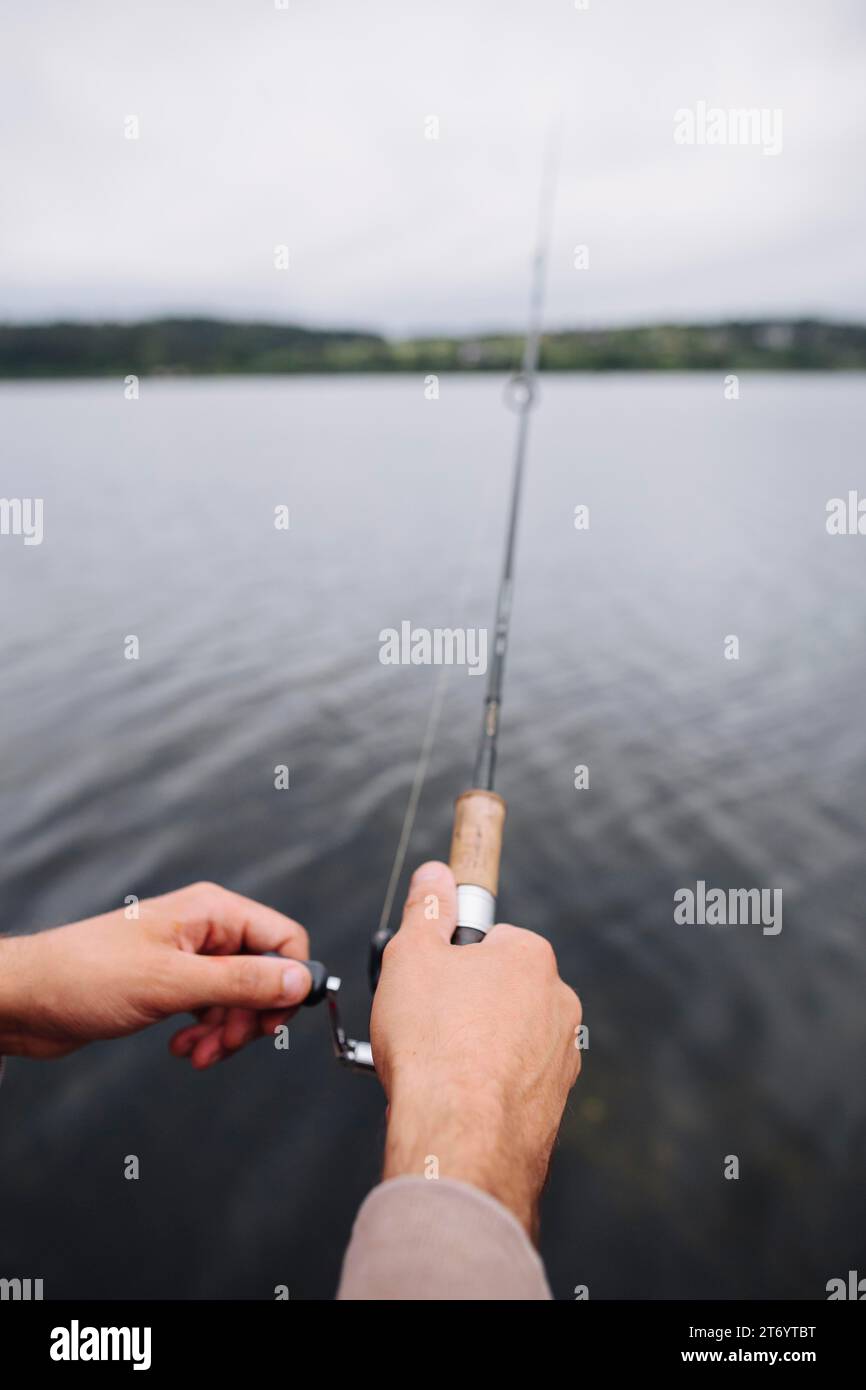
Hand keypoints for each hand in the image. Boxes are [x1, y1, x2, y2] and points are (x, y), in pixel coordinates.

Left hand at [0, 882, 310, 1066]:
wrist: (26, 998)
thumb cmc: (84, 975)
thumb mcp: (172, 984)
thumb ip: (241, 982)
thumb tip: (300, 980)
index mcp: (212, 912)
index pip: (283, 939)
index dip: (288, 982)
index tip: (274, 1022)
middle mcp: (204, 930)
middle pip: (264, 974)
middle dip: (250, 1017)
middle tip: (226, 1045)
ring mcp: (187, 957)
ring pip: (238, 998)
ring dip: (226, 1033)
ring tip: (197, 1055)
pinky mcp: (170, 983)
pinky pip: (210, 1010)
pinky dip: (205, 1035)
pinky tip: (182, 1049)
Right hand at [371, 861, 581, 1233]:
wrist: (460, 1136)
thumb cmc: (434, 1043)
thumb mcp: (411, 957)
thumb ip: (425, 910)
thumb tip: (435, 876)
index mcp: (531, 957)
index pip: (490, 940)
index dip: (451, 961)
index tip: (430, 984)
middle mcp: (558, 1002)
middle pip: (500, 990)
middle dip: (466, 1005)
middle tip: (427, 1028)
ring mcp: (562, 1055)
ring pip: (509, 1038)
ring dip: (477, 1047)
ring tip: (438, 1068)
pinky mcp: (555, 1102)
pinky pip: (515, 1081)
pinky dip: (489, 1086)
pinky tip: (458, 1099)